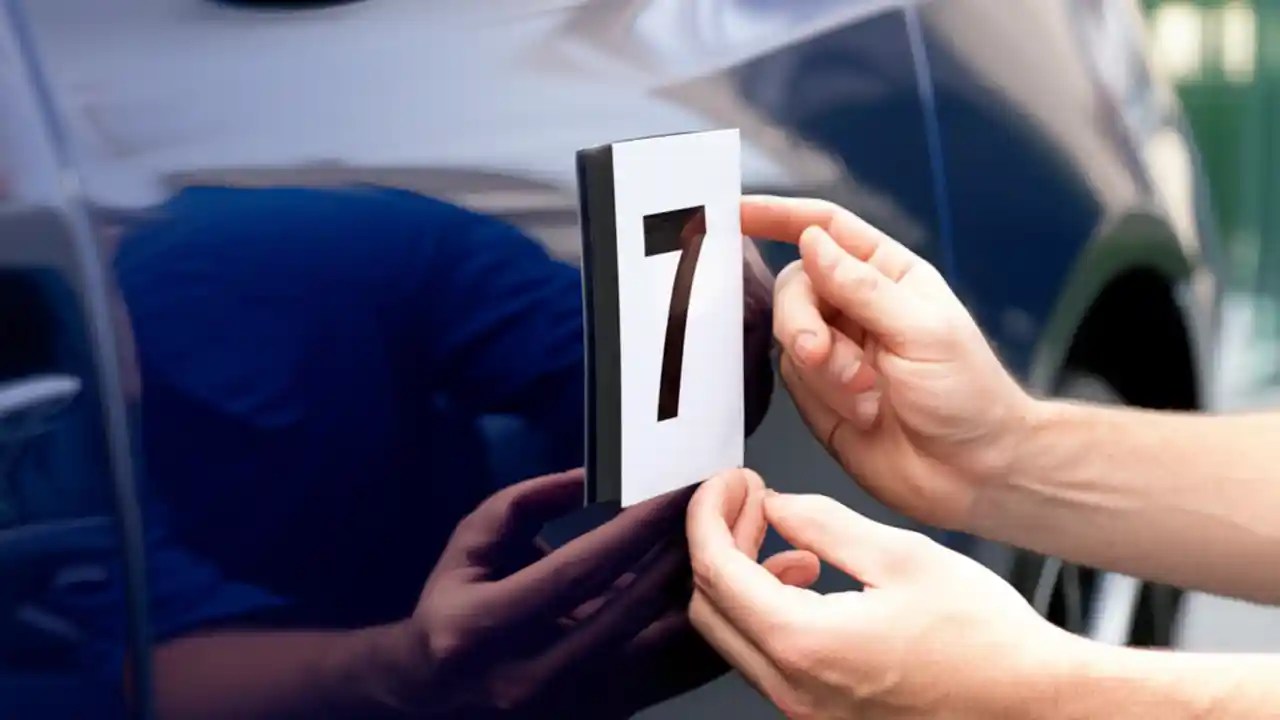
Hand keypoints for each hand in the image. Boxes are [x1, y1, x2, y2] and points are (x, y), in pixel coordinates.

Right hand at [403, 469, 816, 717]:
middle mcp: (535, 672)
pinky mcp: (605, 713)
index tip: (686, 490)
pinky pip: (674, 679)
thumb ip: (525, 503)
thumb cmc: (453, 608)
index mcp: (490, 624)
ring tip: (778, 563)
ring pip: (667, 653)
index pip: (583, 567)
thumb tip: (587, 478)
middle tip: (742, 510)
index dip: (639, 526)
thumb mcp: (471, 542)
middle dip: (694, 552)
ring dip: (724, 602)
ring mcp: (574, 701)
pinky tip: (756, 608)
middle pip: (636, 608)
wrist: (437, 696)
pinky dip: (715, 641)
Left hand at [688, 470, 1081, 718]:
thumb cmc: (987, 641)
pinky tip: (813, 584)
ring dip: (746, 578)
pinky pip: (768, 658)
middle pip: (709, 605)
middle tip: (752, 503)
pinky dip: (770, 612)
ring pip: (735, 634)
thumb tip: (776, 506)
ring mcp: (806, 709)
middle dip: (721, 542)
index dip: (711, 512)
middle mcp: (794, 687)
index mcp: (805, 642)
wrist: (1033, 704)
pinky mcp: (824, 715)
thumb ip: (825, 523)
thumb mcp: (902, 556)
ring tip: (790, 544)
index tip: (730, 483)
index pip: (715, 569)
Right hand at [744, 195, 1033, 528]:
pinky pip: (791, 380)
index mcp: (888, 275)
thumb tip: (810, 240)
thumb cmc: (970, 396)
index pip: (825, 229)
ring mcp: (835, 351)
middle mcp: (857, 308)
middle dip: (801, 321)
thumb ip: (860, 285)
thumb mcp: (922, 330)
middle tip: (820, 353)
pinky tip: (862, 414)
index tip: (738, 211)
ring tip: (868, 396)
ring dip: (823, 370)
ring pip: (789, 337)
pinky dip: (822, 397)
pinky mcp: (819, 394)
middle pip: (795, 286)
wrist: (973, 474)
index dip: (779, 216)